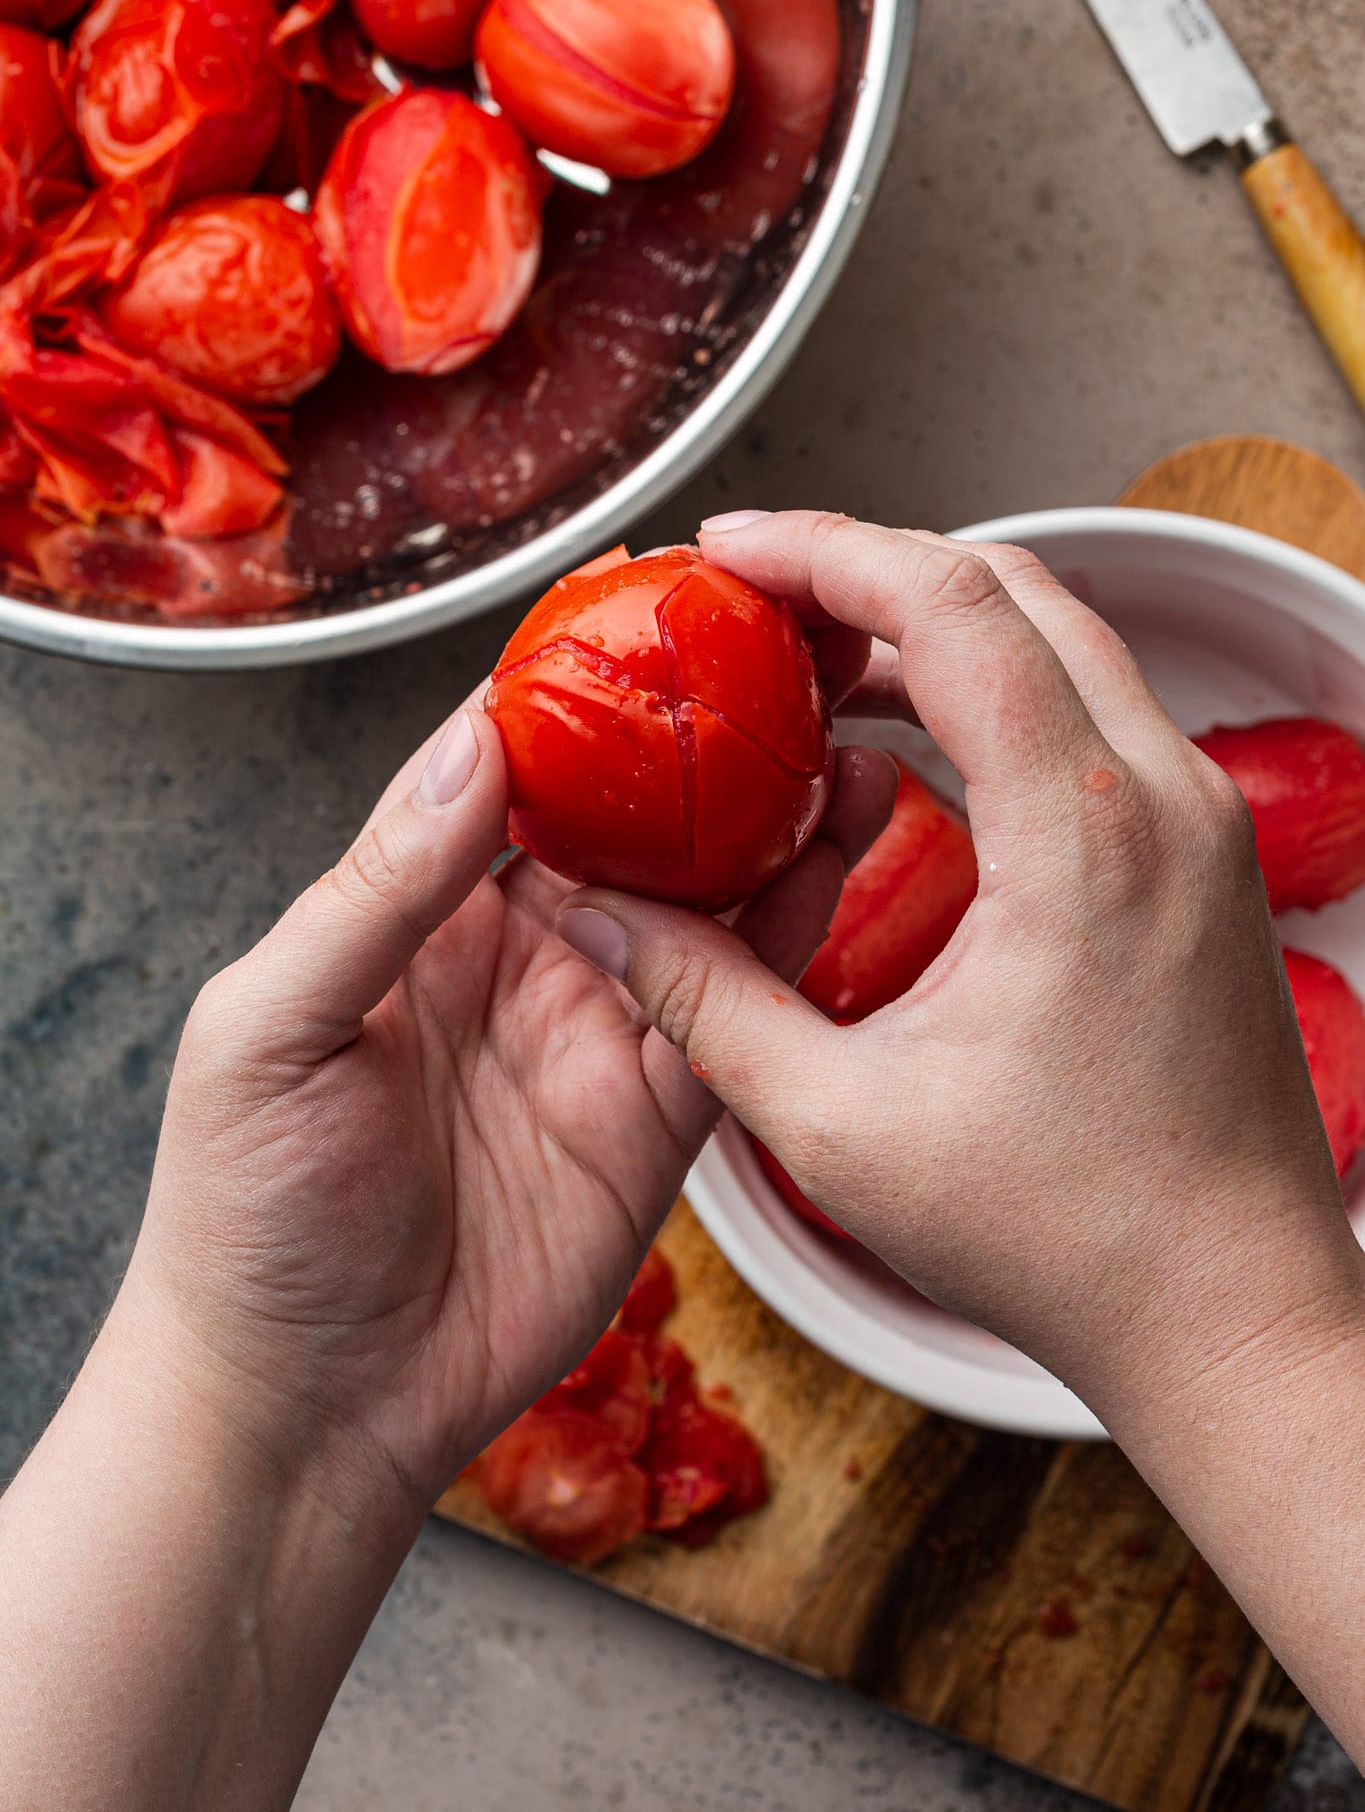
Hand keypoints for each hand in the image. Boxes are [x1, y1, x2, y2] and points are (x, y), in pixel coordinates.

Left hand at [120, 642, 892, 1528]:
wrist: (311, 1404)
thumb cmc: (249, 1215)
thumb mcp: (273, 1028)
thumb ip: (375, 889)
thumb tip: (467, 748)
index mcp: (416, 912)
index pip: (502, 767)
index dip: (568, 688)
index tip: (644, 607)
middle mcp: (520, 955)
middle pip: (626, 820)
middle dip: (695, 741)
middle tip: (776, 658)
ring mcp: (597, 1031)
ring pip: (701, 907)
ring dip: (762, 826)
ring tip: (830, 739)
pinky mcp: (659, 1117)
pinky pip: (736, 1018)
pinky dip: (789, 945)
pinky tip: (831, 869)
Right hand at [556, 511, 1364, 1430]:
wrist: (1230, 1316)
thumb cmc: (1071, 1237)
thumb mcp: (840, 1124)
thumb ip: (700, 1001)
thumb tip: (595, 913)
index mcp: (1084, 834)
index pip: (953, 604)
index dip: (824, 551)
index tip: (726, 550)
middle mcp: (1164, 800)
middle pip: (1016, 590)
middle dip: (871, 567)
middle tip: (753, 591)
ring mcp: (1200, 826)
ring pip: (1062, 645)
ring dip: (935, 626)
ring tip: (809, 657)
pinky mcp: (1203, 862)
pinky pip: (1091, 717)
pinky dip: (991, 693)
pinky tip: (902, 742)